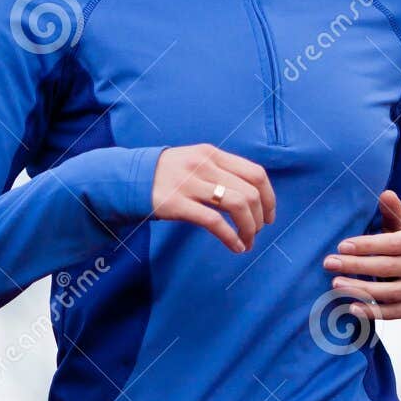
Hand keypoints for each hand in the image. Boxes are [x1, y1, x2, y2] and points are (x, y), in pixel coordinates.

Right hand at [151, 144, 275, 253]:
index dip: (269, 197)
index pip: (256, 173)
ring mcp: (190, 184)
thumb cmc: (169, 174)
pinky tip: (235, 247)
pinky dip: (231, 237)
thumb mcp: (196, 161)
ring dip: (249, 228)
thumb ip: (221, 171)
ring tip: (247, 241)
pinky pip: (214, 222)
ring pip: (237, 205)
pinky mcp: (177, 204)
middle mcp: (204, 165)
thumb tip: (254, 193)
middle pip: (250, 192)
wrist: (130, 177)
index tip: (269, 215)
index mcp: (212, 154)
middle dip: (260, 217)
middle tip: (256, 232)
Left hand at [322, 190, 400, 318]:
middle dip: (355, 266)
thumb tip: (386, 193)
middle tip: (329, 263)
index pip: (392, 244)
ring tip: (335, 283)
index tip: (341, 245)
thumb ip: (394, 211)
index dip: (366, 246)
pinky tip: (351, 307)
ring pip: (388, 293)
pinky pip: (393, 313)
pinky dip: (372, 312)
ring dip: (359, 290)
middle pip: (387, 268)